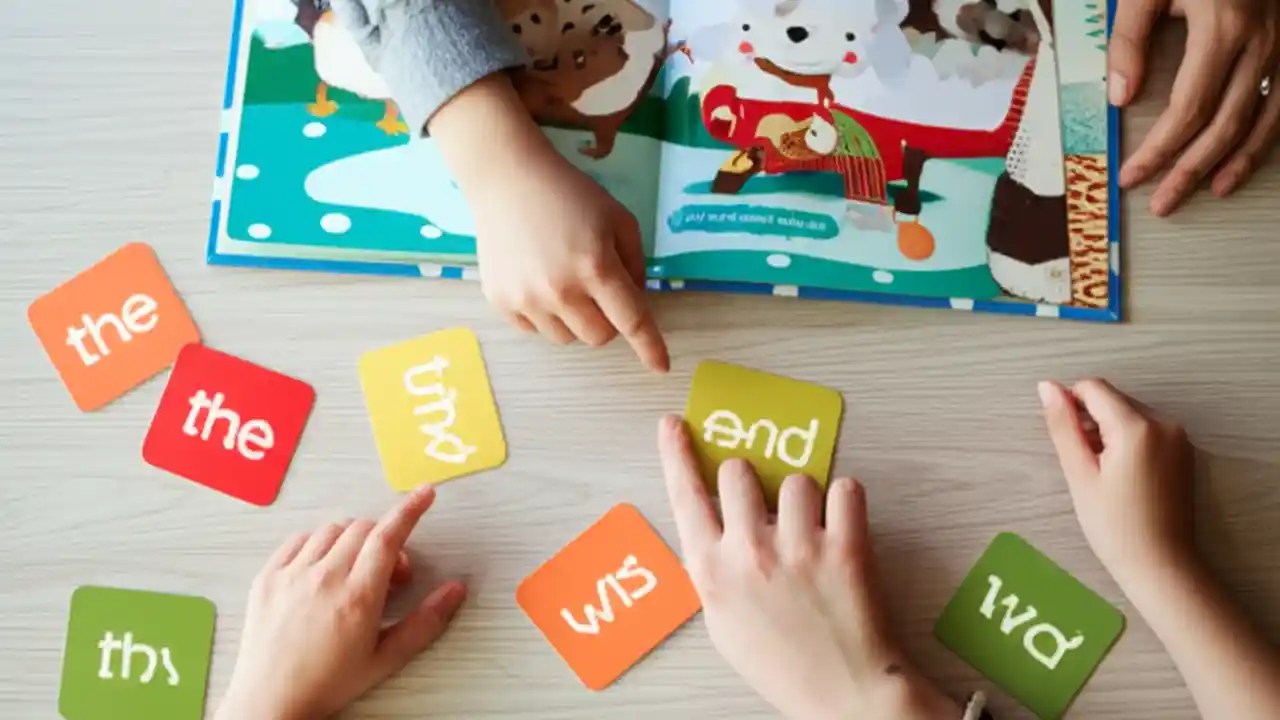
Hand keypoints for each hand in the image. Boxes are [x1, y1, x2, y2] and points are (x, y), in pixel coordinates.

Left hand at [216, 487, 466, 719]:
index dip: (410, 509)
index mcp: (357, 597)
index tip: (425, 494)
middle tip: (390, 575)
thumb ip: (425, 621)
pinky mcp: (268, 577)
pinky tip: (323, 570)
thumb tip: (454, 590)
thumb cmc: (327, 684)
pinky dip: (317, 545)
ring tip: (354, 574)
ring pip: (332, 530)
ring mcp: (291, 575)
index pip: (388, 536)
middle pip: (363, 529)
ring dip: (352, 541)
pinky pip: (298, 540)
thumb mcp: (385, 659)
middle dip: (384, 540)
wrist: (270, 702)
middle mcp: (323, 578)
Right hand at [428, 76, 669, 372]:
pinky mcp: (501, 301)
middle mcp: (561, 290)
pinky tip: (537, 279)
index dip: (650, 347)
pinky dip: (544, 314)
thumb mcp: (618, 218)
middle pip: (599, 337)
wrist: (507, 179)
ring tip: (563, 280)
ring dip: (575, 319)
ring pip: (567, 338)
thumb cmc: (569, 194)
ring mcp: (527, 299)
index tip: (661, 367)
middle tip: (597, 290)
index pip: (632, 321)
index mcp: (597, 267)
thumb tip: (634, 300)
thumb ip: (634, 263)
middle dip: (607, 321)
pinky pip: (535, 330)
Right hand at [656, 416, 957, 719]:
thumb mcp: (723, 622)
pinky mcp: (845, 547)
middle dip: (752, 481)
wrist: (841, 692)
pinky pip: (845, 489)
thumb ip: (714, 569)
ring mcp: (798, 548)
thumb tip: (718, 525)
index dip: (676, 454)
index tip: (675, 424)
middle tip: (768, 507)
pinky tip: (843, 527)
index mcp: (712, 571)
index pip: (684, 496)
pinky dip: (847, 503)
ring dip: (805, 497)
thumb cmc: (780, 663)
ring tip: (812, 530)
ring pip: (796, 479)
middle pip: (737, 471)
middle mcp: (749, 552)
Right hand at [1039, 379, 1197, 588]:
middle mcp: (1165, 422)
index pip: (1093, 388)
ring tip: (1104, 472)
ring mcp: (1179, 436)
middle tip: (1085, 464)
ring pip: (1129, 413)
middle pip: (1113, 399)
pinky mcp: (1184, 450)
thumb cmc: (1114, 525)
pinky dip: (1128, 441)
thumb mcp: (1080, 474)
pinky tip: (1123, 475)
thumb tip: (1046, 386)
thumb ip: (1062, 425)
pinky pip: (1147, 429)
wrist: (1161, 565)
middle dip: (1091, 420)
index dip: (1070, 407)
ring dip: (1108, 430)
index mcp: (1137, 426)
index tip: (1068, 442)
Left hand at [1111, 0, 1278, 215]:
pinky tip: (1241, 162)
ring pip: (1263, 122)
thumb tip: (1121, 98)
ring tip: (1203, 193)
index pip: (1187, 110)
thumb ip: (1131, 39)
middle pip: (1224, 126)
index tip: (1132, 176)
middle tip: (1161, 203)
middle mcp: (1263, 44)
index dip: (1159, 150)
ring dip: (1232, 164)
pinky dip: (1264, 140)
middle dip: (1189, 170)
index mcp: (1224, 28)